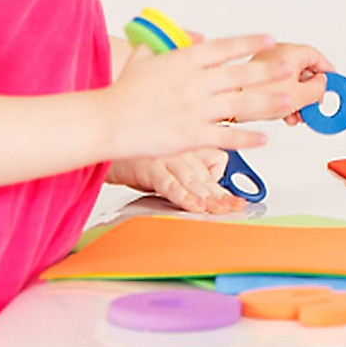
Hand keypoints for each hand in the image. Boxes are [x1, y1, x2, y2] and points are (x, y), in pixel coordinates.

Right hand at [102, 33, 292, 160]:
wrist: (105, 122)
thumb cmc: (123, 91)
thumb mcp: (147, 55)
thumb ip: (174, 42)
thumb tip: (198, 34)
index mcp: (184, 60)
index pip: (225, 48)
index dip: (249, 43)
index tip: (270, 39)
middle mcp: (195, 83)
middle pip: (241, 75)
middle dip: (269, 71)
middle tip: (291, 67)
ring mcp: (195, 110)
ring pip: (241, 105)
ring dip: (269, 103)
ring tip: (290, 100)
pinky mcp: (191, 136)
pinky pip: (226, 137)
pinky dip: (247, 138)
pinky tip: (263, 138)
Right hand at [107, 149, 245, 214]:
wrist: (106, 136)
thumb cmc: (135, 148)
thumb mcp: (167, 155)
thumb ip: (187, 167)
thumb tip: (204, 189)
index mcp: (189, 144)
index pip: (217, 166)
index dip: (228, 187)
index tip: (239, 201)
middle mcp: (182, 150)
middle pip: (208, 177)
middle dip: (223, 196)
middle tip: (237, 209)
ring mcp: (167, 158)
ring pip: (194, 182)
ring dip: (209, 199)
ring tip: (222, 211)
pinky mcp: (150, 167)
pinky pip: (171, 185)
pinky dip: (184, 197)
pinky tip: (196, 206)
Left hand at [244, 42, 334, 125]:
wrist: (228, 105)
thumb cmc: (257, 96)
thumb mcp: (300, 96)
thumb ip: (319, 88)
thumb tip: (323, 85)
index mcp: (290, 51)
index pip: (318, 57)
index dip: (329, 72)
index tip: (335, 83)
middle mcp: (277, 53)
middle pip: (304, 69)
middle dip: (312, 90)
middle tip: (316, 102)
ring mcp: (264, 64)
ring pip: (290, 79)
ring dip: (299, 98)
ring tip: (300, 113)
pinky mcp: (254, 76)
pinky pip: (277, 85)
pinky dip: (284, 98)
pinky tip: (286, 113)